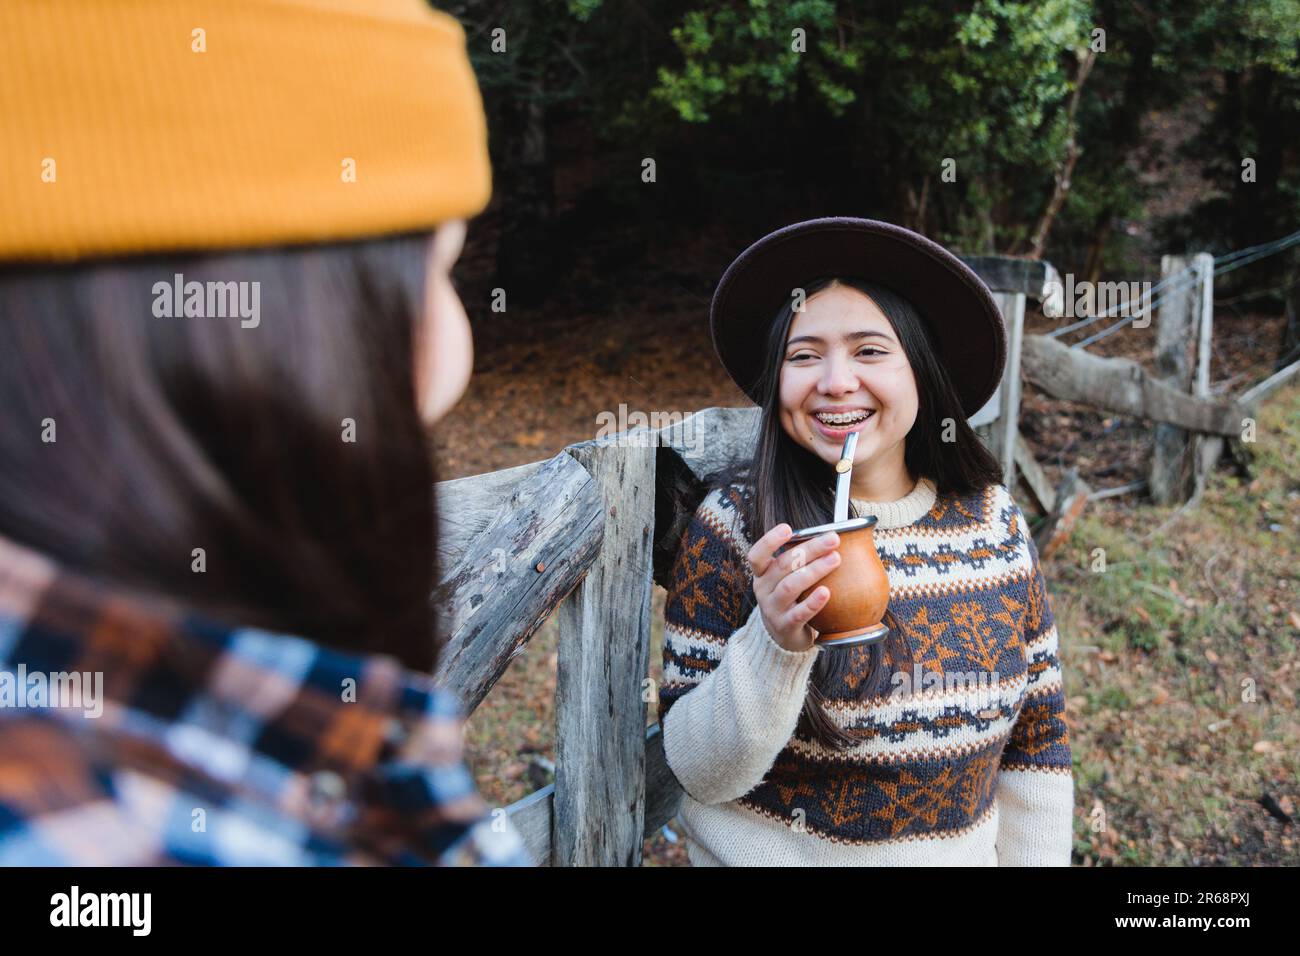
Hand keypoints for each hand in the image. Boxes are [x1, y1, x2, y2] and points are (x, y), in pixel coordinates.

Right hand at [747, 524, 839, 651]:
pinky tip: (826, 592)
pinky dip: (813, 602)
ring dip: (814, 570)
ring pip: (790, 586)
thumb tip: (831, 537)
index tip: (787, 528)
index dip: (770, 540)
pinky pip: (799, 613)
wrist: (783, 637)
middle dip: (810, 549)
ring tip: (835, 559)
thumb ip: (799, 560)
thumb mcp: (784, 579)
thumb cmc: (790, 599)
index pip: (757, 555)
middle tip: (833, 539)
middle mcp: (763, 590)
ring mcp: (772, 609)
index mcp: (762, 574)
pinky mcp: (785, 627)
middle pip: (783, 565)